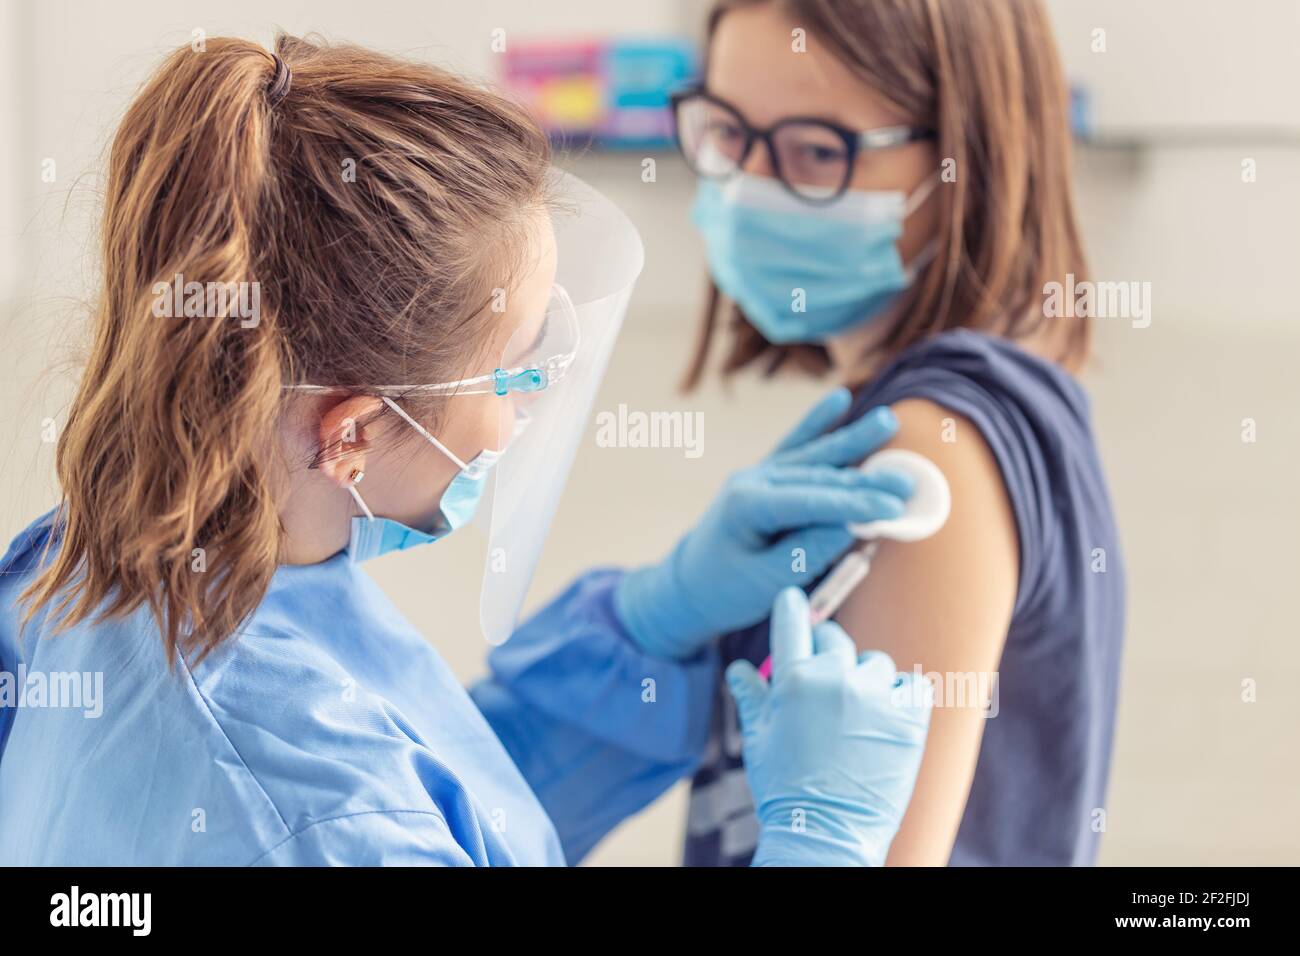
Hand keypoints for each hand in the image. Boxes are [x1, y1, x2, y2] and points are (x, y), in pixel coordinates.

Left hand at [614, 388, 912, 659]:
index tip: (893, 508)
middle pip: (819, 476)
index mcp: (746, 505)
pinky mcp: (766, 477)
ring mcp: (759, 474)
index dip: (854, 505)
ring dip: (853, 441)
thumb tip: (847, 527)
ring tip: (888, 421)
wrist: (690, 586)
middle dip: (867, 479)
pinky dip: (817, 423)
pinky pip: (796, 446)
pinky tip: (838, 400)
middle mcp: (753, 480)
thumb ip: (803, 553)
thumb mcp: (764, 583)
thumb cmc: (725, 591)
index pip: (811, 502)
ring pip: (814, 456)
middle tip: (909, 480)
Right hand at [733, 588, 931, 866]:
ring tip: (856, 715)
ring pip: (873, 664)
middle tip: (824, 678)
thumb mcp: (759, 740)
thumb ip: (752, 697)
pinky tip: (888, 716)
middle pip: (835, 639)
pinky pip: (912, 685)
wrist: (827, 832)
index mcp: (793, 680)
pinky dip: (902, 695)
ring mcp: (875, 696)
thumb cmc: (785, 788)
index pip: (792, 623)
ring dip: (865, 680)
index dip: (791, 607)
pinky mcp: (909, 716)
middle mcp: (835, 679)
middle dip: (825, 650)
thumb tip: (739, 668)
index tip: (793, 599)